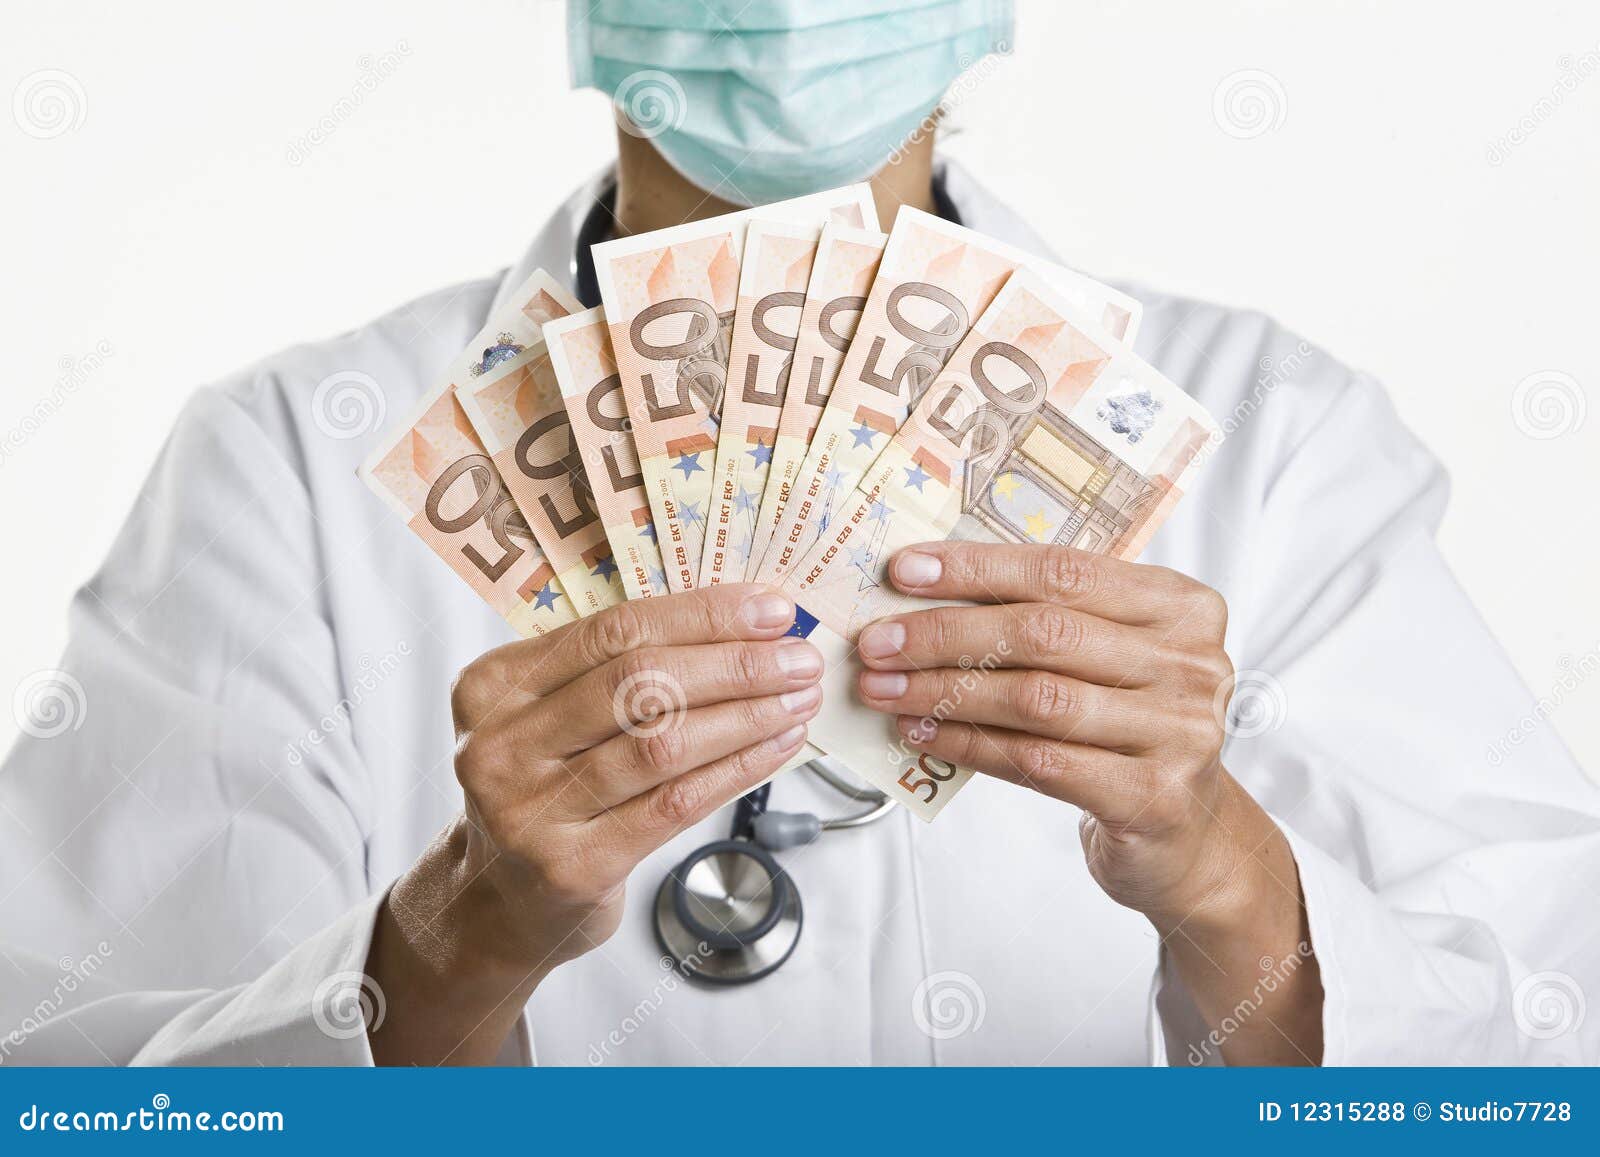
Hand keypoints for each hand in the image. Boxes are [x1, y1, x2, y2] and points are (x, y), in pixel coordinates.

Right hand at [367, 584, 820, 1063]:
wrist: (499, 902)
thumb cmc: (547, 791)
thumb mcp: (551, 717)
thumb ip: (617, 672)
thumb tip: (742, 626)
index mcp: (493, 686)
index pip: (612, 631)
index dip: (701, 615)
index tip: (769, 609)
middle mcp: (500, 745)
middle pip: (638, 684)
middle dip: (735, 664)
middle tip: (799, 658)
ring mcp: (530, 811)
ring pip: (662, 744)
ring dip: (747, 716)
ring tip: (800, 700)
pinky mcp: (571, 867)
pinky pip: (673, 805)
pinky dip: (737, 770)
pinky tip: (776, 747)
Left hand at [855, 542, 1321, 1062]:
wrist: (1184, 833)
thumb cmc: (1127, 725)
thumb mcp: (1109, 656)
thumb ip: (1045, 617)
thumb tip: (925, 592)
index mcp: (1179, 605)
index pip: (1063, 571)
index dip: (977, 568)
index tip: (904, 570)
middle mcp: (1190, 663)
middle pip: (1045, 633)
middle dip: (946, 634)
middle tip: (877, 642)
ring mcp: (1178, 732)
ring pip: (1037, 699)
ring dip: (946, 692)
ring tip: (884, 690)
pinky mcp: (1151, 797)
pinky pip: (1037, 761)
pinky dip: (969, 745)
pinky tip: (923, 734)